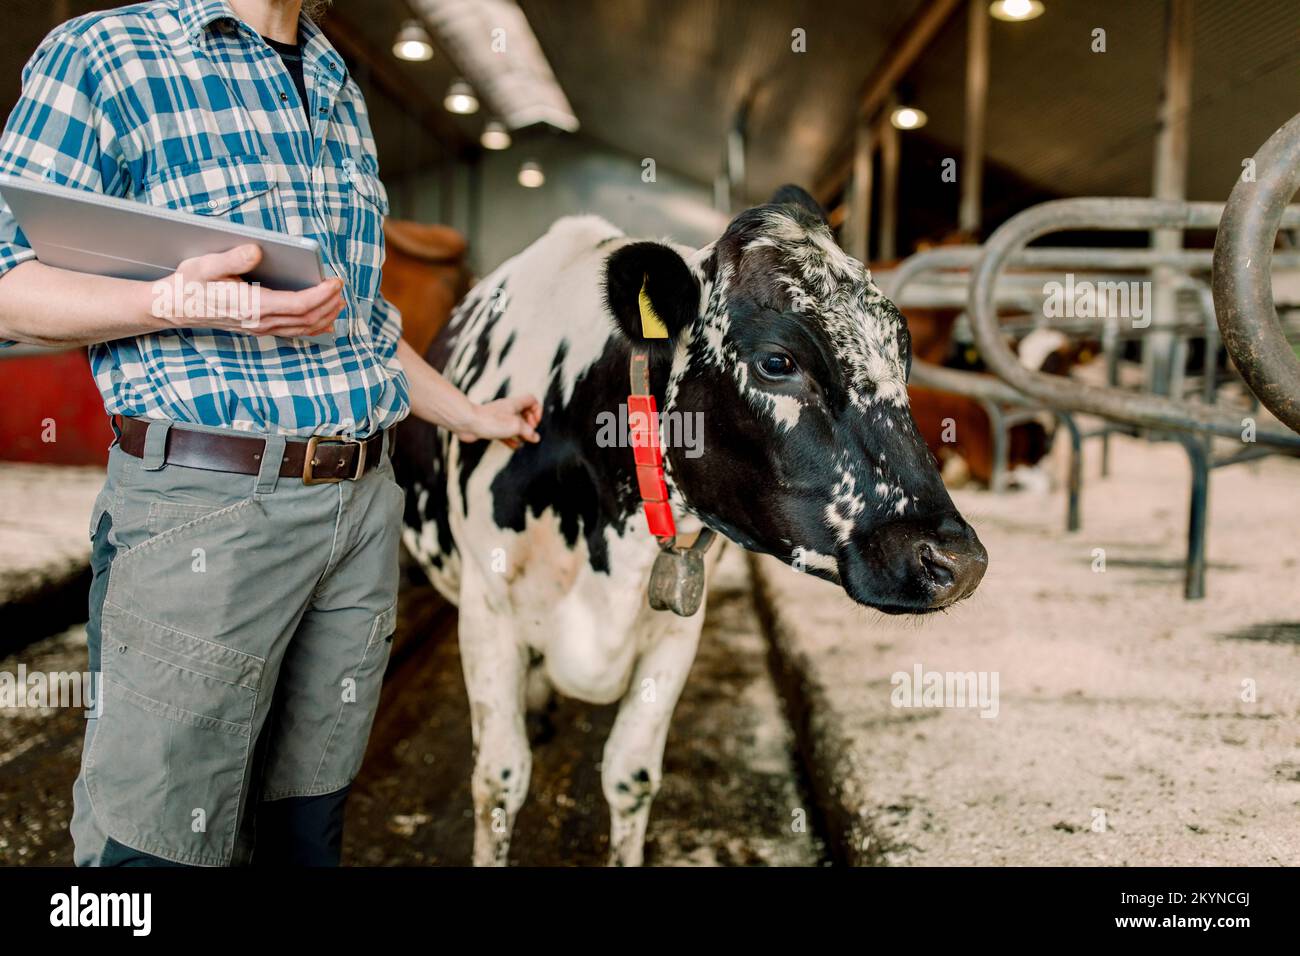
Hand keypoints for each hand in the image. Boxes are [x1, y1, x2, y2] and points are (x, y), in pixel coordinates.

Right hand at [157, 244, 343, 337]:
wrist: (174, 307)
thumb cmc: (190, 283)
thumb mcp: (204, 265)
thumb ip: (232, 258)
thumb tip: (257, 250)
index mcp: (251, 305)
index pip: (298, 304)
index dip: (322, 294)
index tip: (335, 281)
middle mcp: (259, 321)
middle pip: (306, 318)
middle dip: (329, 303)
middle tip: (342, 288)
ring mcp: (260, 328)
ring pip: (302, 328)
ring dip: (325, 315)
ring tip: (339, 302)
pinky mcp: (258, 328)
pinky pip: (293, 332)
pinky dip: (313, 327)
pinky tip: (324, 321)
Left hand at [456, 394, 541, 448]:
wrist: (467, 422)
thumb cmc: (490, 421)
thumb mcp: (515, 426)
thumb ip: (528, 431)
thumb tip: (535, 437)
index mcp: (514, 404)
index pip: (531, 400)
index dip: (537, 411)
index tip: (535, 423)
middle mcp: (507, 409)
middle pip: (524, 412)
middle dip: (530, 423)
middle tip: (530, 432)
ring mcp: (498, 418)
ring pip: (514, 423)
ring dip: (521, 432)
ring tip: (525, 441)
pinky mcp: (491, 427)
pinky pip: (504, 433)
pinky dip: (511, 439)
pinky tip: (514, 446)